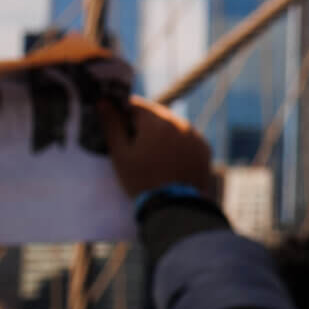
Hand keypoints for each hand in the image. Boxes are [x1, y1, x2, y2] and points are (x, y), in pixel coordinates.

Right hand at [100, 96, 218, 199]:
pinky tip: (168, 154)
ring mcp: (195, 136)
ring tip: (149, 147)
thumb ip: (112, 125)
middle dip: (143, 121)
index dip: (124, 111)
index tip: (117, 119)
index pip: (137, 106)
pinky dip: (177, 140)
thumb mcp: (121, 154)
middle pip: (157, 113)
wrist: (175, 206)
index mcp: (157, 124)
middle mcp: (179, 124)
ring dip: (161, 129)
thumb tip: (103, 101)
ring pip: (173, 124)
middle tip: (131, 135)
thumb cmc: (141, 181)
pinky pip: (187, 136)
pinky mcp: (204, 148)